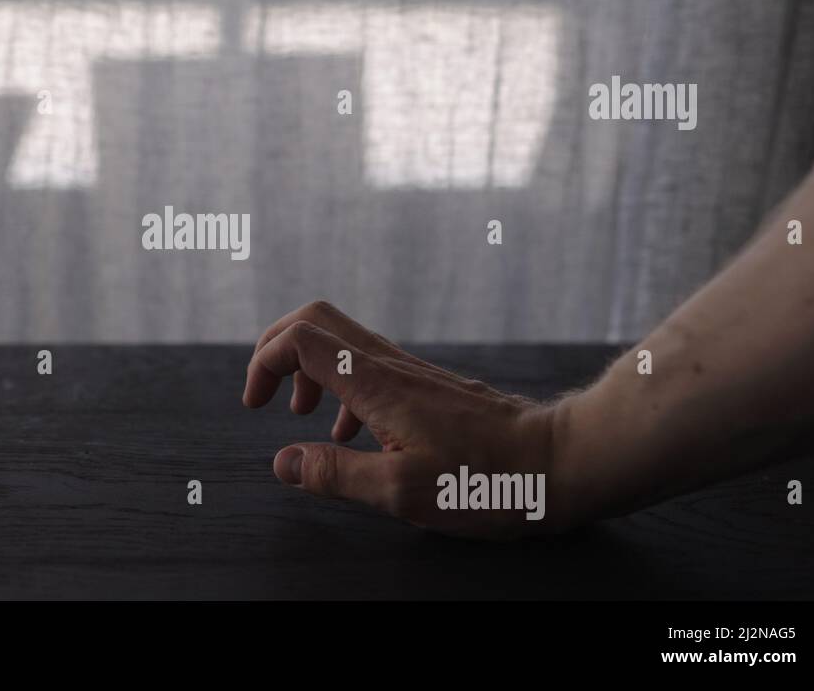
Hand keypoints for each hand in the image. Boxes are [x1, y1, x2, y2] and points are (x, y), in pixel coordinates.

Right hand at [242, 301, 570, 538]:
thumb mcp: (400, 492)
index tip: (256, 404)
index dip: (263, 363)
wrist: (557, 463)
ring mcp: (412, 372)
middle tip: (264, 391)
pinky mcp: (428, 386)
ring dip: (309, 370)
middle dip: (277, 348)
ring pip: (342, 342)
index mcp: (375, 385)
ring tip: (305, 416)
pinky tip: (351, 433)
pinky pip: (369, 367)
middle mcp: (390, 366)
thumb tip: (284, 462)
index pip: (300, 340)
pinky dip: (342, 388)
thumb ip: (336, 474)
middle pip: (316, 321)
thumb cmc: (487, 482)